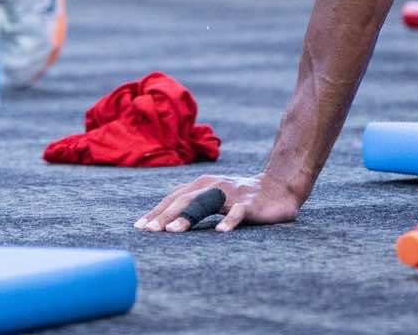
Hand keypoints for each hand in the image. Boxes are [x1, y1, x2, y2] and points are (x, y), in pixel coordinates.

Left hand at [134, 173, 301, 232]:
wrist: (279, 187)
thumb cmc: (240, 196)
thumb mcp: (213, 198)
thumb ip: (194, 206)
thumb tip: (165, 224)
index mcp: (201, 185)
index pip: (173, 198)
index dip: (156, 212)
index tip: (138, 228)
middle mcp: (212, 185)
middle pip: (183, 200)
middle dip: (164, 216)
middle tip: (148, 232)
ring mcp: (230, 193)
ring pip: (204, 203)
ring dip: (187, 217)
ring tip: (172, 232)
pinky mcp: (249, 203)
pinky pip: (238, 212)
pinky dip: (228, 221)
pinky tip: (220, 233)